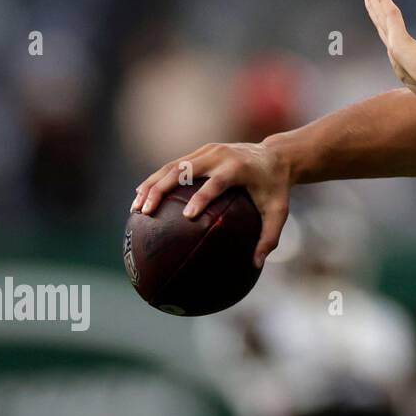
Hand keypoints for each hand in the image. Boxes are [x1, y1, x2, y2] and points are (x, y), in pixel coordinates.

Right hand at [131, 141, 292, 266]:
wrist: (276, 155)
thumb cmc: (276, 188)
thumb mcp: (279, 212)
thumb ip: (270, 237)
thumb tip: (257, 265)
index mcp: (239, 168)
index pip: (216, 183)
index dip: (202, 198)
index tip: (188, 216)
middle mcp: (220, 155)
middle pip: (184, 170)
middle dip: (162, 189)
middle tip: (146, 212)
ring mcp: (209, 150)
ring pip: (173, 166)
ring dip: (152, 185)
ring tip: (136, 208)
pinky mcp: (202, 151)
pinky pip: (174, 165)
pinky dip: (156, 179)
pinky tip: (141, 197)